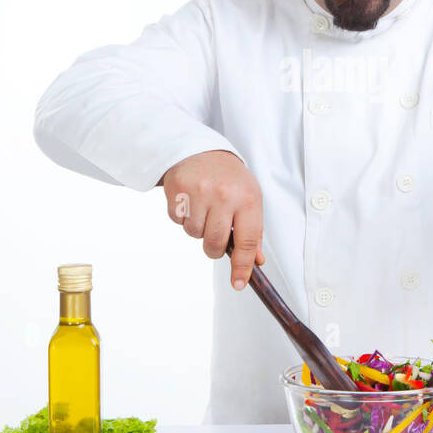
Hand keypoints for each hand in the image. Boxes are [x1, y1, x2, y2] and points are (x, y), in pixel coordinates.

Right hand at [160, 150, 264, 290]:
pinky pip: (178, 222)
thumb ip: (253, 231)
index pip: (247, 241)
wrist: (200, 149)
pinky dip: (183, 217)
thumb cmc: (229, 178)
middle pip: (215, 244)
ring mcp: (199, 192)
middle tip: (215, 232)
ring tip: (203, 207)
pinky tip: (190, 200)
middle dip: (213, 246)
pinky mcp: (177, 190)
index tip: (238, 283)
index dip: (242, 266)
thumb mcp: (249, 198)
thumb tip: (256, 261)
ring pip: (194, 234)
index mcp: (248, 198)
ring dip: (197, 228)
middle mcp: (224, 195)